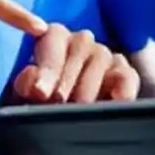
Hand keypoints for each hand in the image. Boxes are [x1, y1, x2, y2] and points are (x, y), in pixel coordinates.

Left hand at [12, 24, 138, 102]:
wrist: (63, 117)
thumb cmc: (42, 99)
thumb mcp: (28, 93)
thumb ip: (27, 85)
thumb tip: (34, 83)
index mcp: (54, 37)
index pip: (53, 41)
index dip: (47, 68)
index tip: (40, 93)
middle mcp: (81, 40)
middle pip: (78, 49)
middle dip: (66, 80)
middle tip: (58, 103)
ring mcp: (104, 54)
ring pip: (101, 60)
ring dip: (89, 87)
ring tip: (79, 109)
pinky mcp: (125, 73)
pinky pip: (127, 76)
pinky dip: (124, 88)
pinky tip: (116, 101)